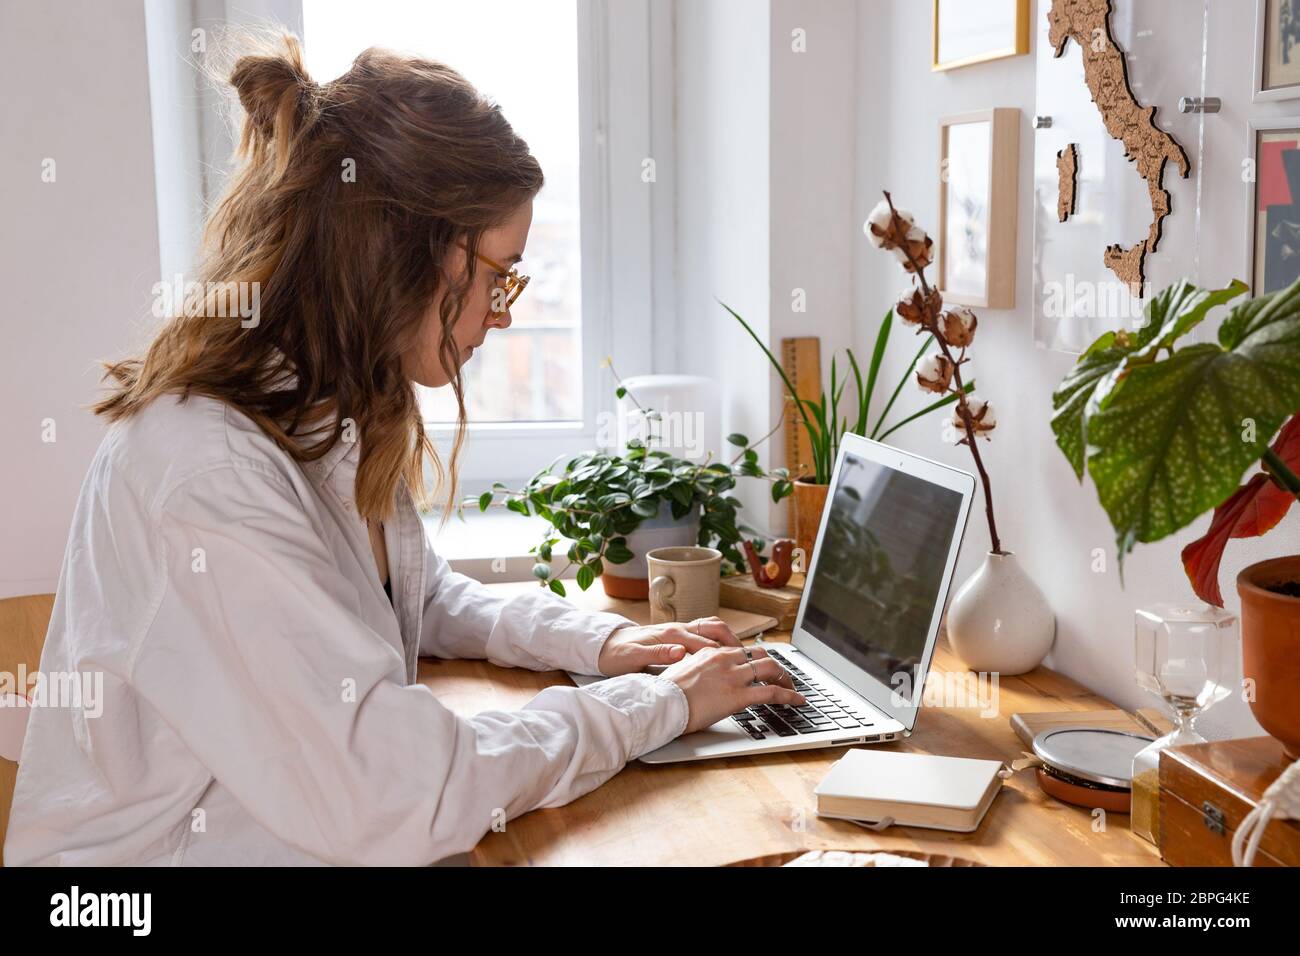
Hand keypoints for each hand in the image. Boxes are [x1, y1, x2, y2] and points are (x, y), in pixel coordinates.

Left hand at [597, 616, 742, 676]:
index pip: (705, 642)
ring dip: (728, 639)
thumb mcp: (633, 658)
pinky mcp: (676, 636)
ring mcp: (678, 630)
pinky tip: (724, 655)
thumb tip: (681, 652)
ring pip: (712, 628)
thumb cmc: (617, 654)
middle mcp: (677, 629)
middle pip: (715, 628)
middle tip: (751, 658)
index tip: (742, 664)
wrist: (604, 646)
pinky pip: (704, 633)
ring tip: (744, 656)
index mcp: (670, 634)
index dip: (725, 653)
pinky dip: (718, 641)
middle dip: (734, 641)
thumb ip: (657, 654)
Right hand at [661, 646, 804, 733]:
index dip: (755, 660)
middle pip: (760, 655)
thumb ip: (698, 672)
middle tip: (782, 676)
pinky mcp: (738, 695)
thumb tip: (705, 680)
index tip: (761, 668)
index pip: (741, 650)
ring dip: (785, 678)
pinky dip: (788, 695)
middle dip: (775, 666)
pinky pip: (771, 692)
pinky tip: (796, 701)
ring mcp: (733, 676)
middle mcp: (724, 659)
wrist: (660, 704)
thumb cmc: (665, 694)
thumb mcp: (682, 674)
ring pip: (770, 669)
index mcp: (711, 653)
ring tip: (792, 688)